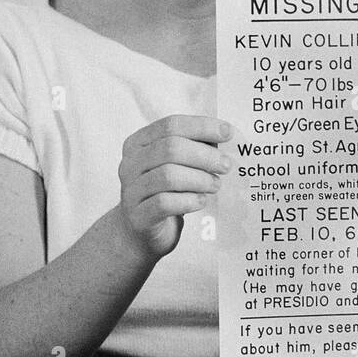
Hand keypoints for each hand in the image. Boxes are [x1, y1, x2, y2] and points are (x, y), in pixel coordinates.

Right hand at [116, 115, 231, 259]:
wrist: (140, 231)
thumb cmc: (165, 191)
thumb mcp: (178, 164)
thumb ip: (196, 147)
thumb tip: (224, 134)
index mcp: (139, 143)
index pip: (171, 125)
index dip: (202, 127)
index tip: (228, 133)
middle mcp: (129, 164)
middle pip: (170, 149)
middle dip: (205, 155)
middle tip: (226, 165)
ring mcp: (130, 190)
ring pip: (168, 176)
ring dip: (200, 179)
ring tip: (215, 185)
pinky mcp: (138, 216)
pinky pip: (165, 203)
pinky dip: (189, 200)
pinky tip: (201, 201)